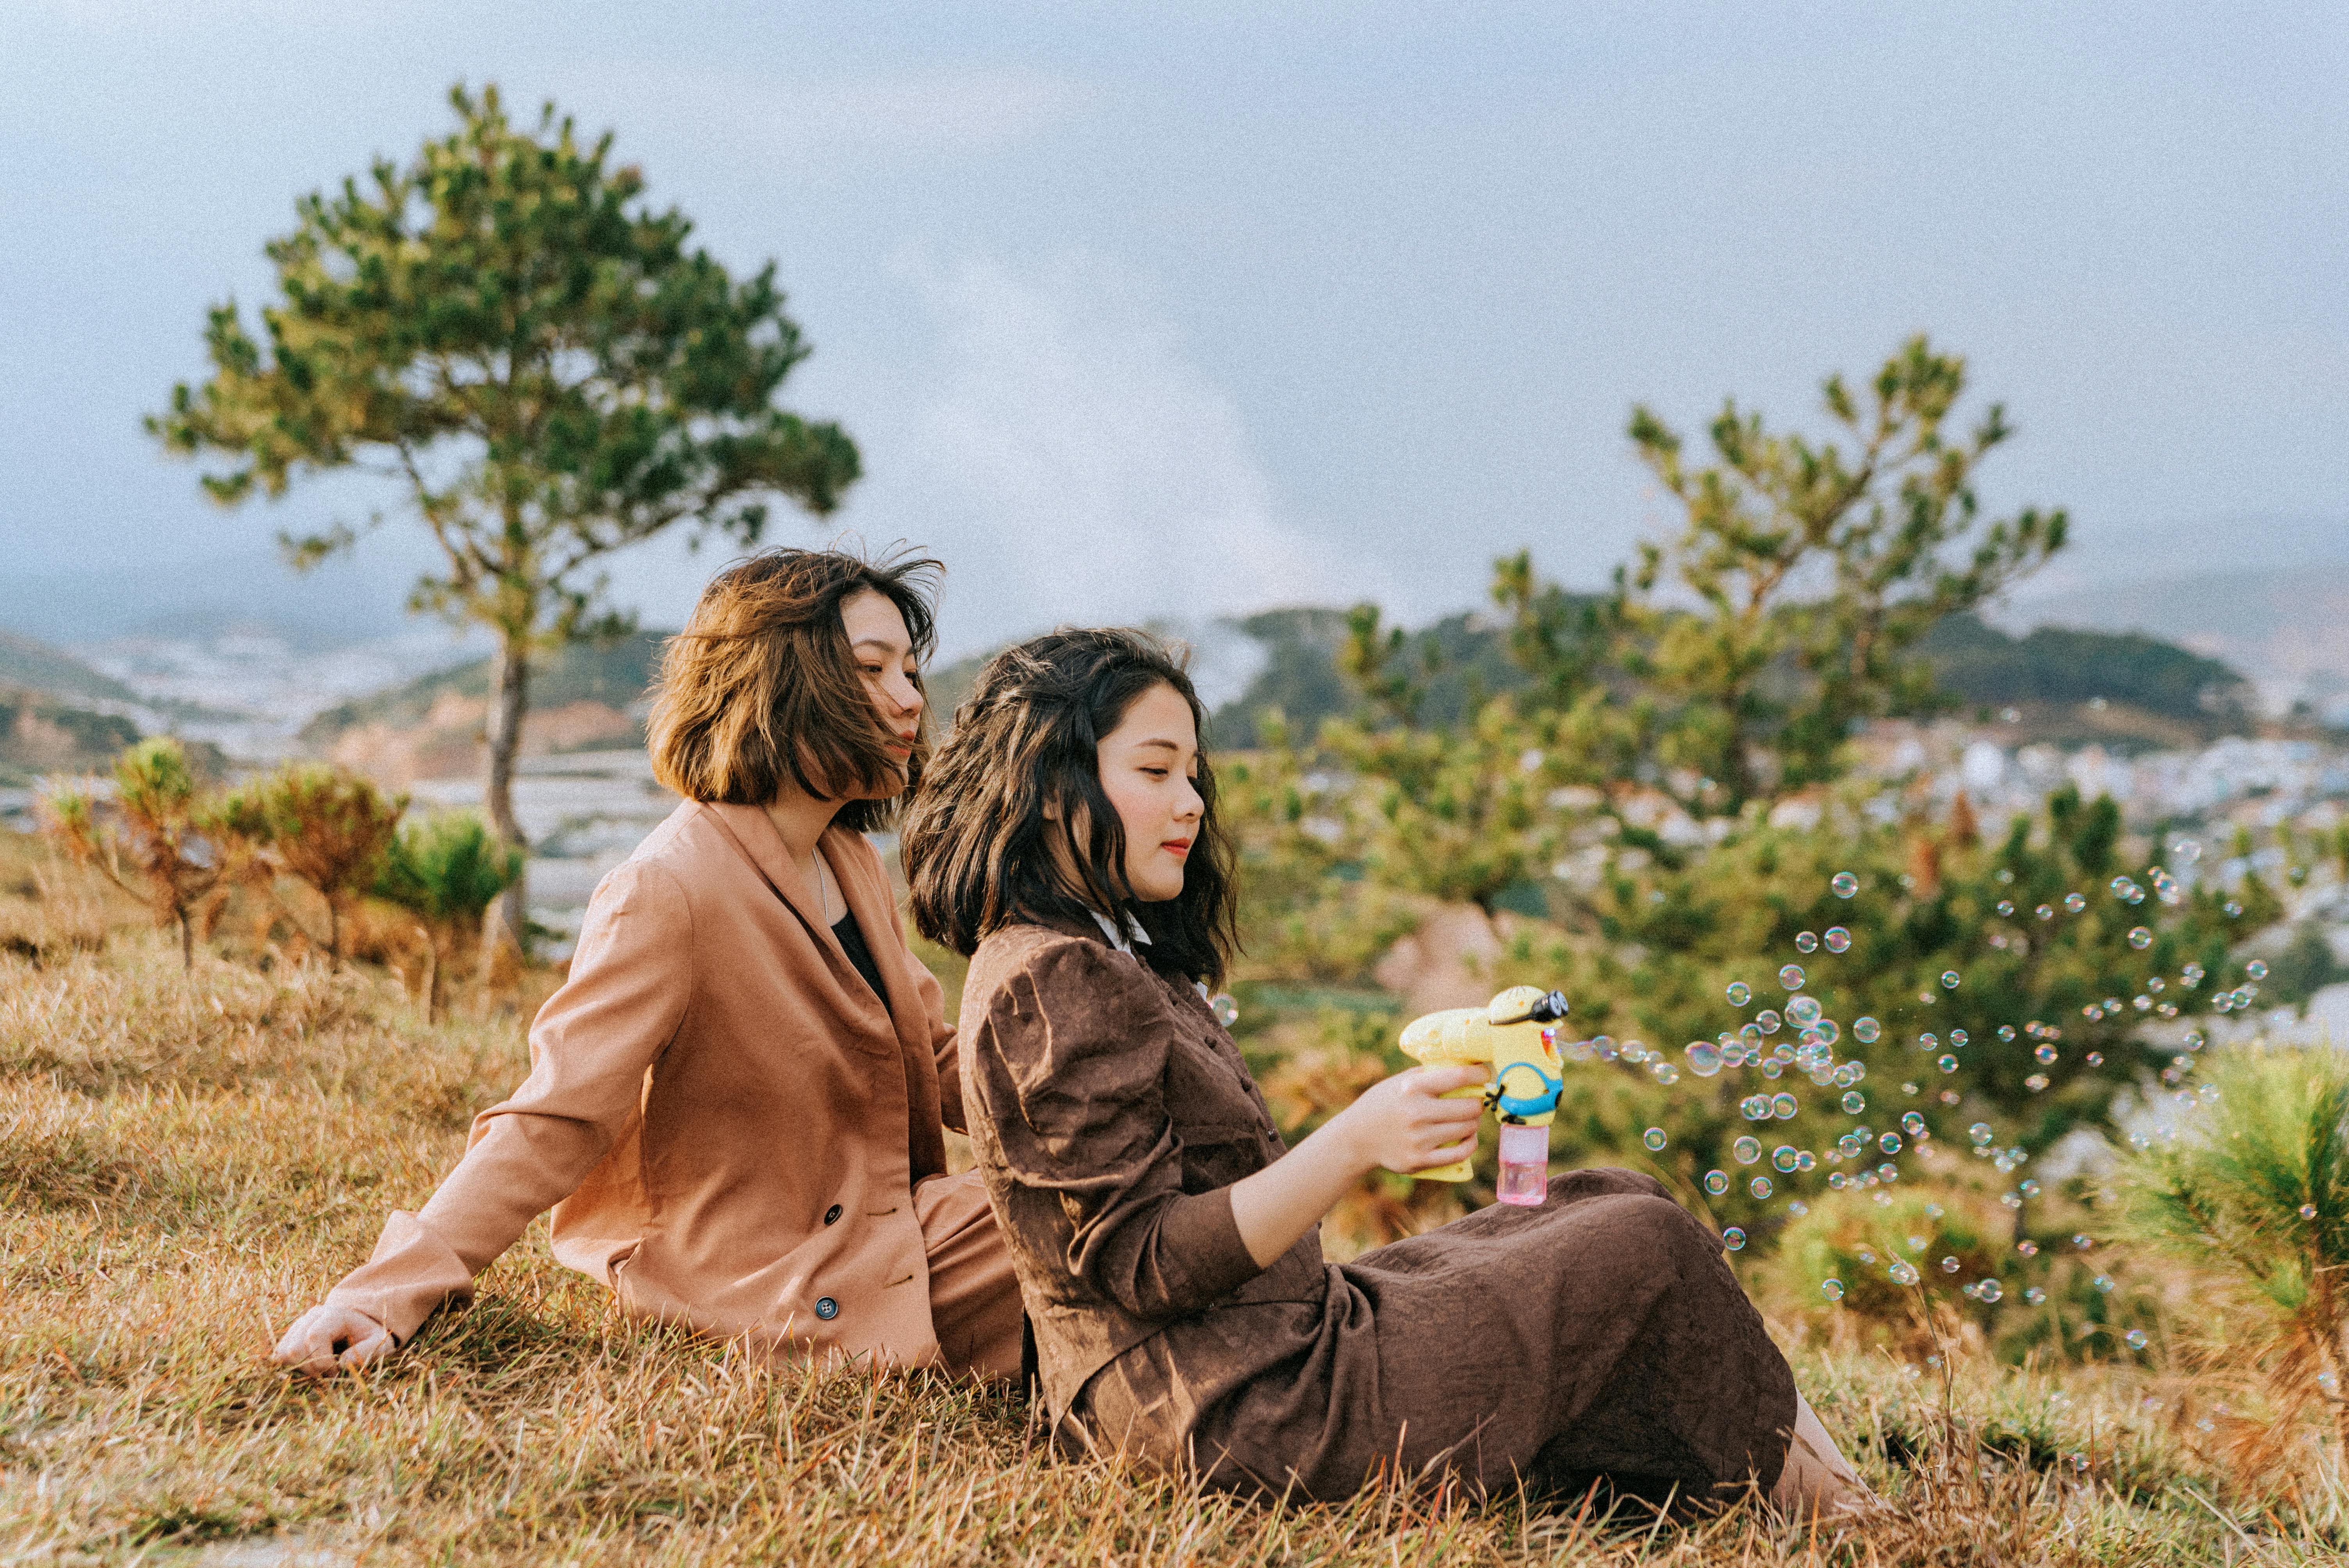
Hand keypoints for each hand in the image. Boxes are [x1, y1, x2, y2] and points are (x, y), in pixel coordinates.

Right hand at [271, 1304, 395, 1376]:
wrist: (360, 1328)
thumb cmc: (371, 1336)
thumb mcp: (380, 1342)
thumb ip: (367, 1351)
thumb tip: (341, 1363)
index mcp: (334, 1314)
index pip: (315, 1336)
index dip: (322, 1360)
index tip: (336, 1371)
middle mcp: (312, 1316)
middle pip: (295, 1347)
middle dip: (312, 1368)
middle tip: (329, 1373)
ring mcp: (299, 1325)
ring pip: (284, 1353)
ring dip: (302, 1369)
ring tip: (321, 1369)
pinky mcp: (290, 1336)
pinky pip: (279, 1355)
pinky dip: (293, 1367)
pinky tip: (311, 1367)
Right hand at [1331, 1063, 1486, 1174]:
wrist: (1356, 1137)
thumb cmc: (1382, 1103)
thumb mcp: (1399, 1082)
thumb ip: (1428, 1075)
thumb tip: (1464, 1067)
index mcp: (1412, 1087)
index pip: (1459, 1077)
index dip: (1480, 1074)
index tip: (1485, 1074)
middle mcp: (1416, 1113)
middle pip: (1469, 1107)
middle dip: (1478, 1103)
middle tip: (1475, 1102)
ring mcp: (1418, 1139)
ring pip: (1467, 1129)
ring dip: (1473, 1123)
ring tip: (1467, 1119)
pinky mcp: (1420, 1160)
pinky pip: (1460, 1154)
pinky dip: (1470, 1144)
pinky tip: (1468, 1138)